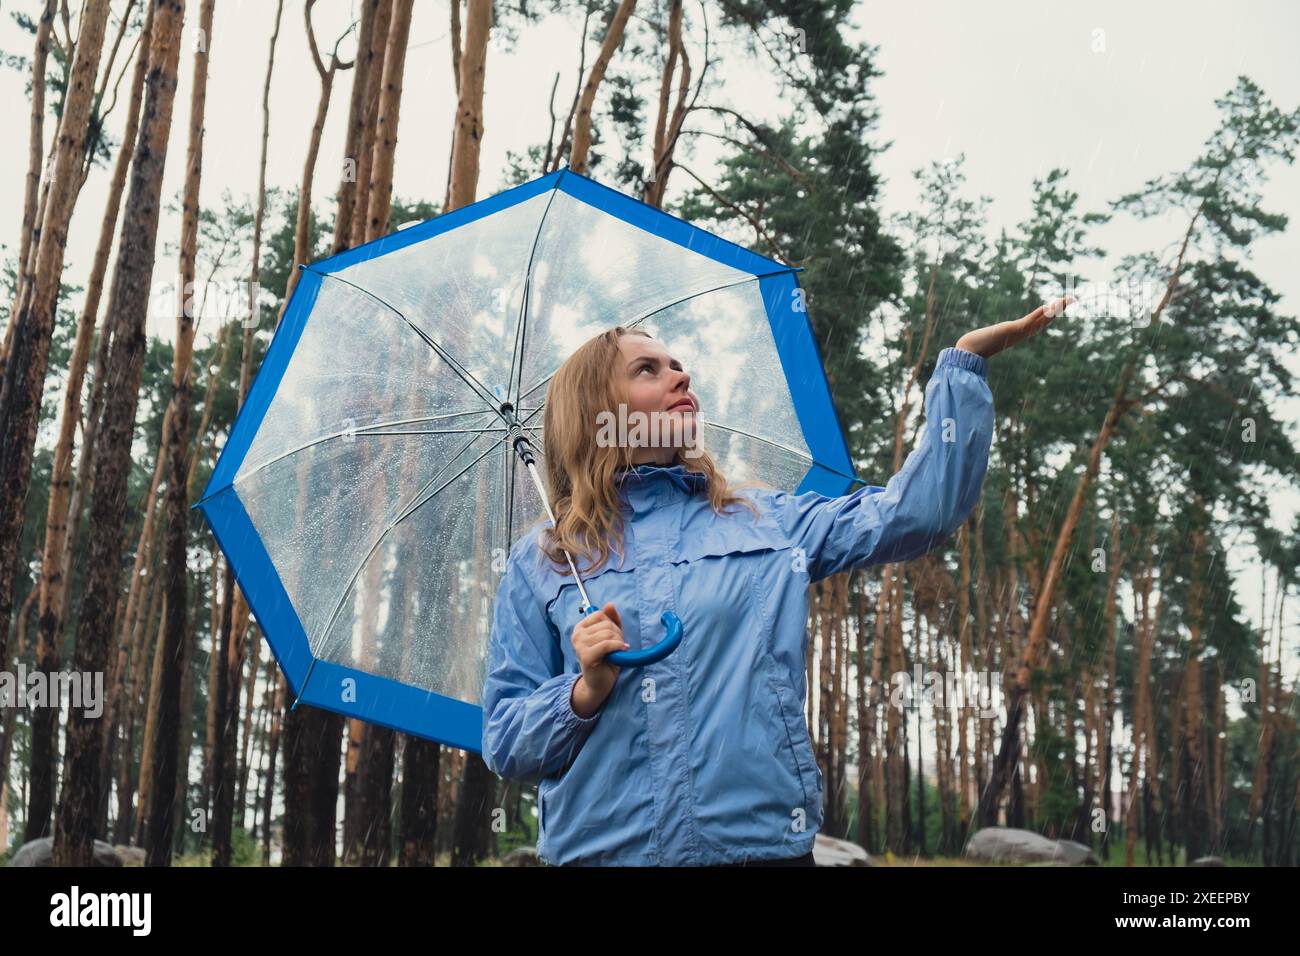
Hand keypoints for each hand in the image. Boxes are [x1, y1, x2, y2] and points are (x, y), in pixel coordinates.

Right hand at [570, 602, 626, 716]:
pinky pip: (607, 644)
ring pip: (608, 634)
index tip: (613, 636)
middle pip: (606, 624)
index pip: (600, 614)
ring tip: (617, 652)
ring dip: (619, 643)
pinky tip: (619, 654)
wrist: (600, 683)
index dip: (612, 624)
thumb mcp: (611, 636)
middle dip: (618, 634)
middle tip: (617, 647)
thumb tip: (610, 604)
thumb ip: (611, 620)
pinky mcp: (586, 657)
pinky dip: (617, 647)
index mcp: (580, 628)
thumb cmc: (606, 659)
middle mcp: (577, 635)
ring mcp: (579, 646)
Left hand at [955, 295, 1075, 357]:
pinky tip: (1049, 306)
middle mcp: (1021, 334)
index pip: (1038, 323)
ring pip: (1040, 320)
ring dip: (1054, 310)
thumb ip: (992, 335)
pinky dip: (1040, 314)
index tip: (1058, 306)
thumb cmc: (976, 345)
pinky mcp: (1012, 331)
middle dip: (1058, 310)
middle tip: (1071, 299)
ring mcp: (1018, 333)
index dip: (1049, 315)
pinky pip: (1029, 321)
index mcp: (1018, 334)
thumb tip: (986, 334)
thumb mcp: (990, 336)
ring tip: (1067, 300)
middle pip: (1044, 321)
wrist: (968, 353)